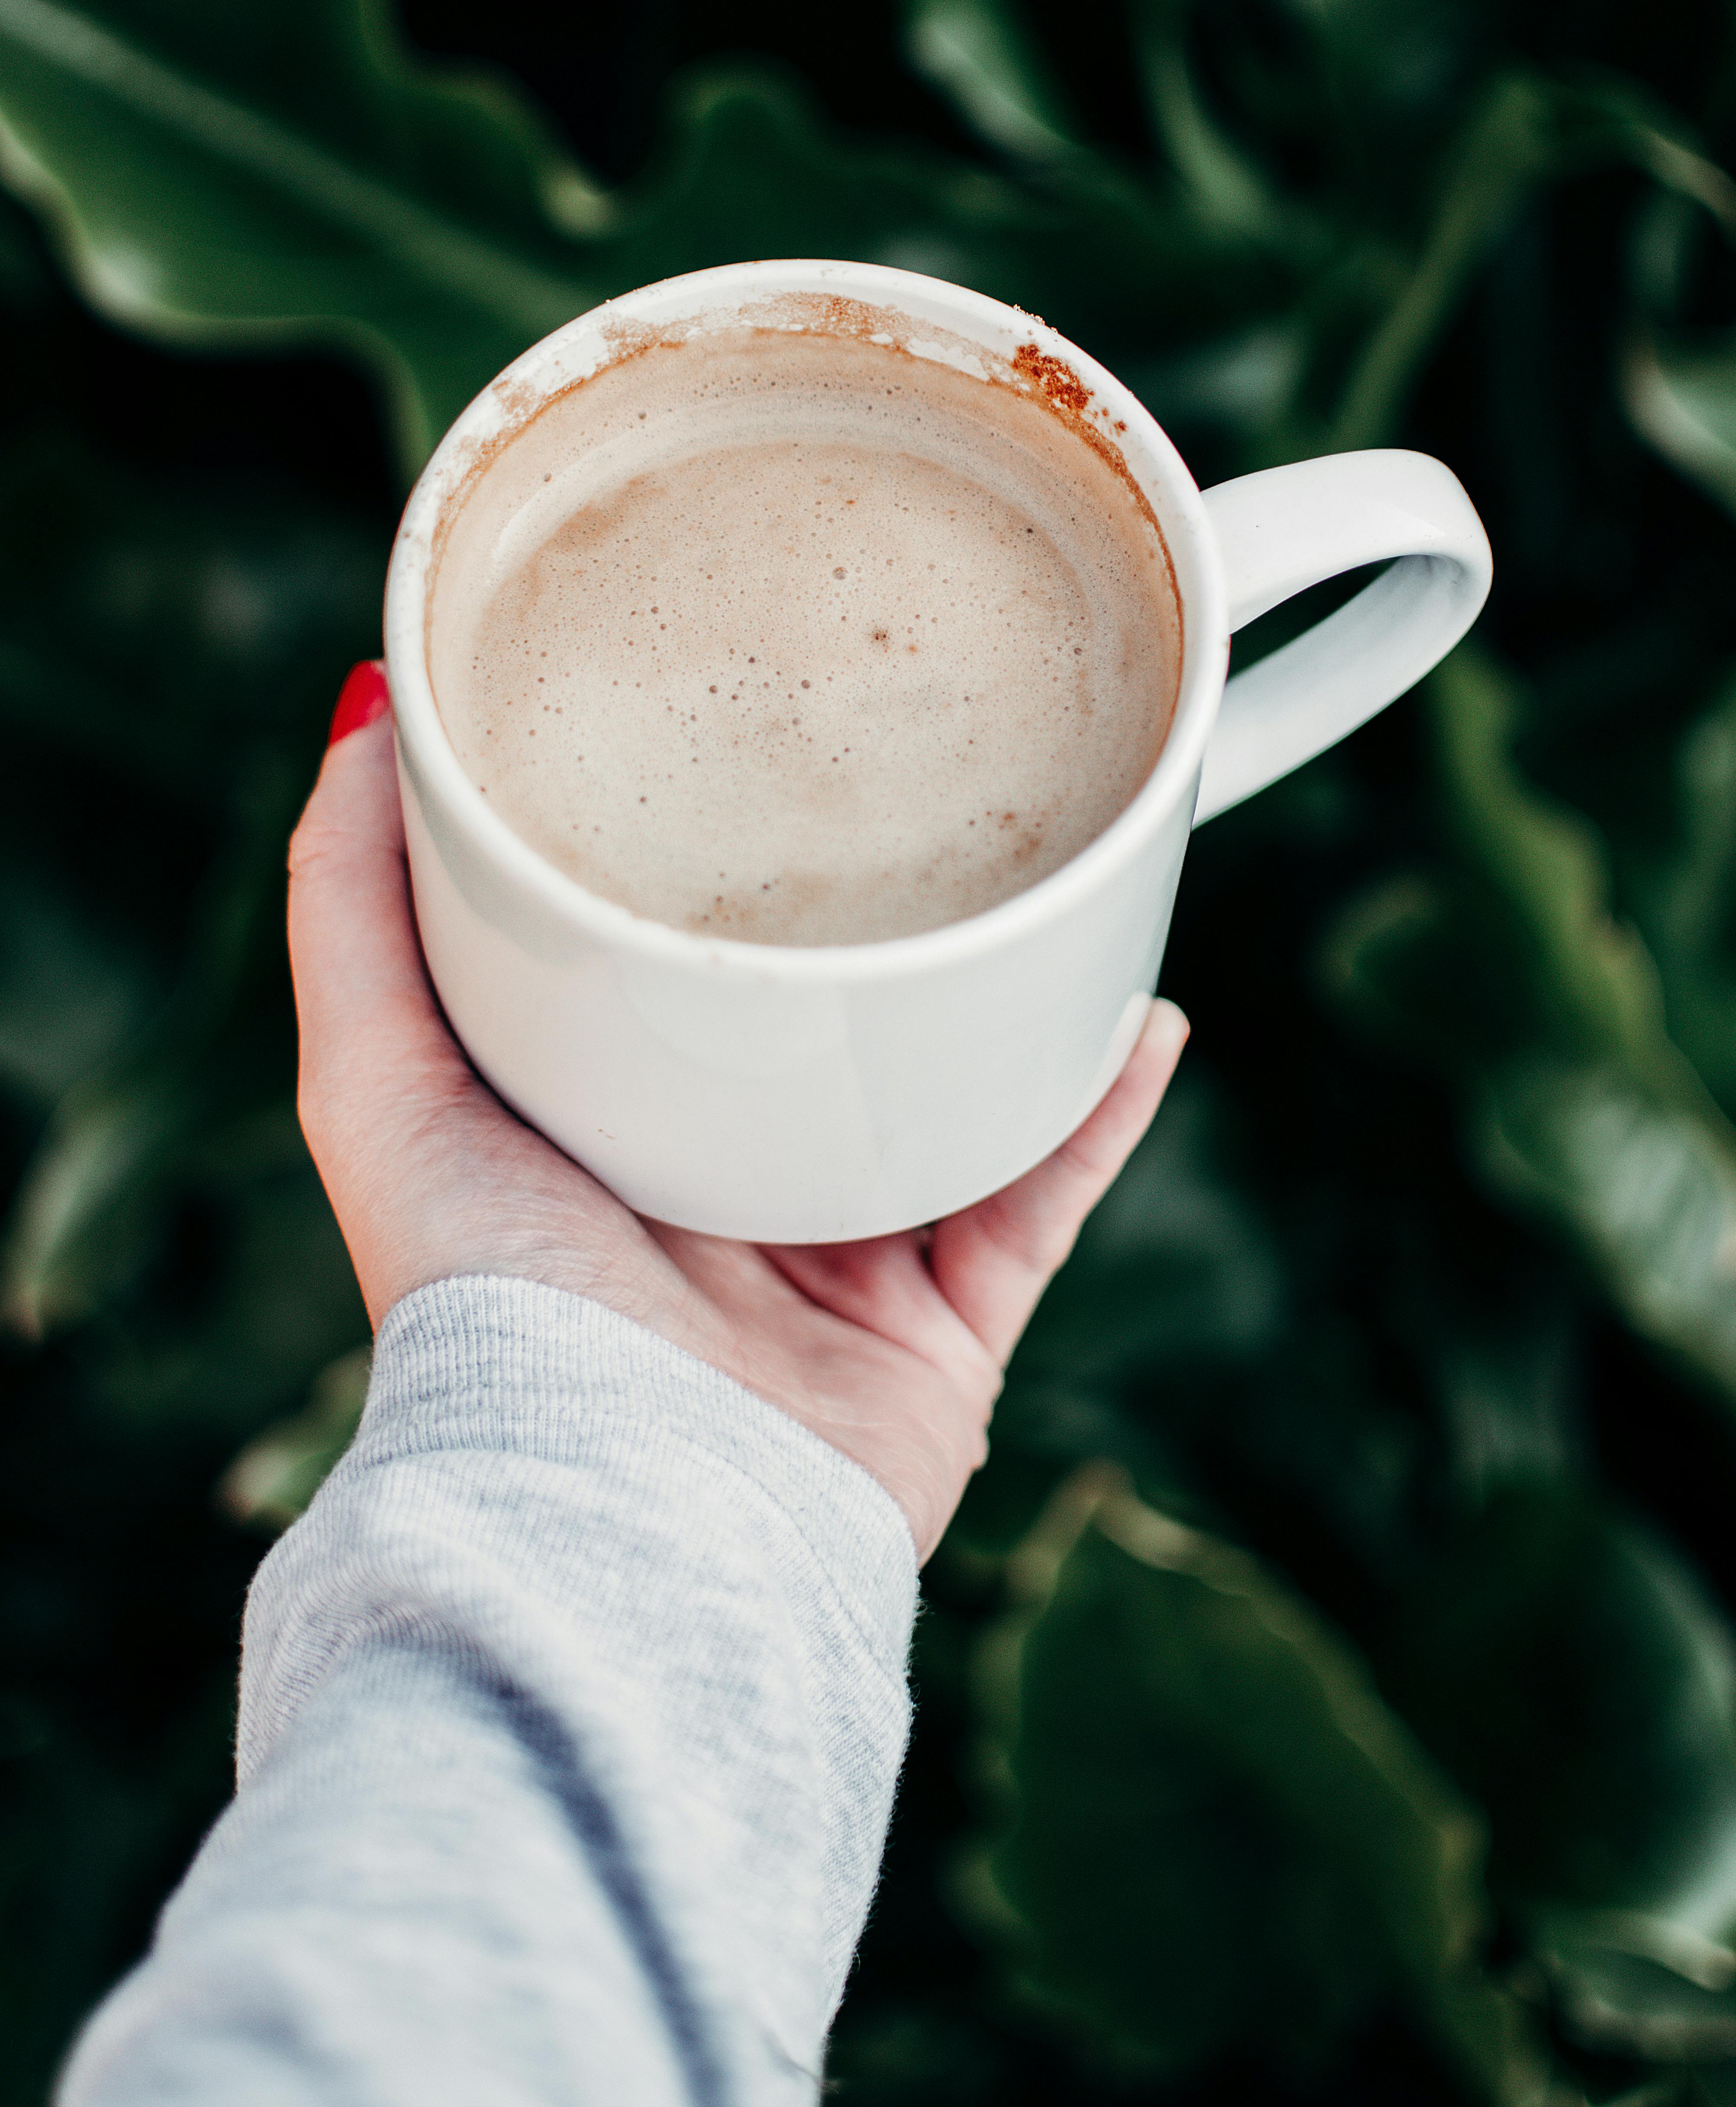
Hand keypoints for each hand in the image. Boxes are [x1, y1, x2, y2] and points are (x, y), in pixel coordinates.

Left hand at [288, 666, 1188, 1558]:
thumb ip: (349, 909)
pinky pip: (1044, 1201)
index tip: (746, 772)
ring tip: (1059, 895)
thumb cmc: (486, 1303)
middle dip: (874, 946)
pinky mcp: (940, 1335)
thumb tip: (362, 714)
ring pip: (952, 1111)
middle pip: (823, 1047)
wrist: (623, 1508)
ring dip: (1009, 1014)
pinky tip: (1137, 1019)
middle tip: (931, 813)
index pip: (668, 996)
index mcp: (609, 1146)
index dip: (700, 894)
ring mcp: (840, 1272)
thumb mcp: (375, 1082)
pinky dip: (1094, 1112)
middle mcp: (725, 1206)